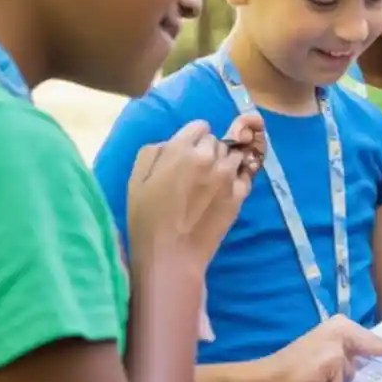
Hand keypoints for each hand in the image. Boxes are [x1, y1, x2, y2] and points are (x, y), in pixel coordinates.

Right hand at [126, 115, 263, 273]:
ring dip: (224, 163)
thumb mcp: (137, 178)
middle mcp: (209, 157)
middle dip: (207, 150)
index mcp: (181, 149)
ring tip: (211, 181)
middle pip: (217, 141)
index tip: (187, 152)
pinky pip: (245, 174)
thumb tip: (173, 143)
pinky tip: (223, 190)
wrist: (171, 255)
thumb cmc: (147, 218)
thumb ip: (155, 151)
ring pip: (233, 155)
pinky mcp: (240, 194)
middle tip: (195, 171)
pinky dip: (237, 178)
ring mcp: (229, 176)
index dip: (193, 138)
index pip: (200, 126)